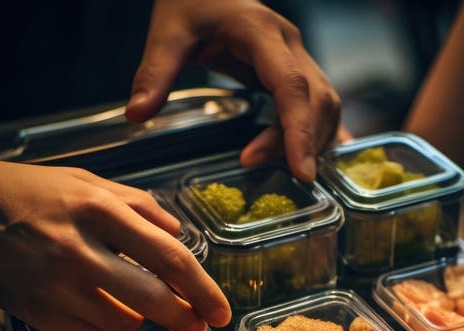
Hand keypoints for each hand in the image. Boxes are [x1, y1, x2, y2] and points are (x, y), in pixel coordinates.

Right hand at [0, 152, 230, 330]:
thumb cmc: (24, 191)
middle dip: (186, 319)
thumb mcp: (85, 181)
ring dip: (142, 323)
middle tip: (196, 324)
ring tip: (136, 309)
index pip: (171, 258)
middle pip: (155, 300)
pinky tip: (105, 316)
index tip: (221, 310)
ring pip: (124, 324)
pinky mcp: (38, 312)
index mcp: (99, 209)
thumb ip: (138, 206)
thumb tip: (177, 236)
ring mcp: (57, 285)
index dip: (204, 290)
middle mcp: (81, 249)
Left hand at [125, 0, 340, 180]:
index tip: (300, 171)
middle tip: (289, 179)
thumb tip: (137, 115)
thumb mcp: (168, 31)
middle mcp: (289, 44)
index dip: (299, 132)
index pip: (291, 87)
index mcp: (261, 33)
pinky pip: (320, 103)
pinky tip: (312, 156)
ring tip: (285, 168)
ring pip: (325, 103)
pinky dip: (318, 132)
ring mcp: (298, 56)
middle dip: (306, 142)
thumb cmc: (190, 1)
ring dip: (314, 139)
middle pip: (316, 100)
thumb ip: (155, 72)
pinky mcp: (297, 69)